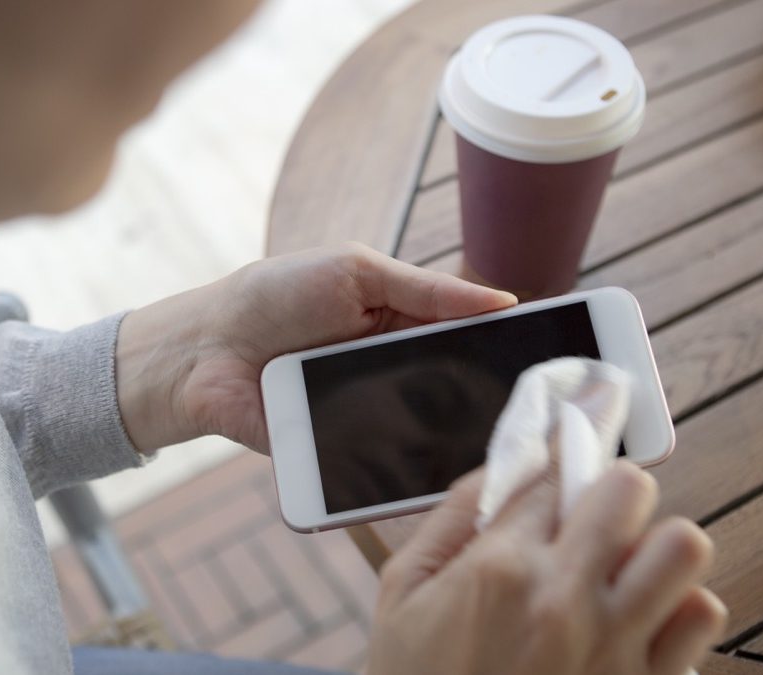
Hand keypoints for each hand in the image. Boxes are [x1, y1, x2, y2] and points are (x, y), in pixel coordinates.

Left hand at [115, 242, 516, 451]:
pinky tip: (438, 479)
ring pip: (428, 438)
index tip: (560, 359)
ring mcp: (369, 418)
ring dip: (456, 442)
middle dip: (493, 402)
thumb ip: (428, 290)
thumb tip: (505, 300)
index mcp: (403, 326)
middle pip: (457, 396)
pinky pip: (384, 473)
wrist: (202, 349)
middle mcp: (393, 375)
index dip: (510, 350)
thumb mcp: (356, 271)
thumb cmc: (274, 295)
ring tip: (500, 448)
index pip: (470, 341)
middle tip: (541, 413)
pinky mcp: (342, 458)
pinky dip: (407, 477)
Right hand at [367, 463, 726, 674]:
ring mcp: (615, 650)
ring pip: (684, 546)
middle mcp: (566, 601)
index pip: (556, 467)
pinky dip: (680, 608)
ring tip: (623, 564)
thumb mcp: (403, 592)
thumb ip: (452, 517)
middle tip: (591, 511)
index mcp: (499, 569)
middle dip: (611, 489)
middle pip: (631, 489)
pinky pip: (704, 616)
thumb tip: (506, 463)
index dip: (566, 443)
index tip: (579, 423)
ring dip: (654, 546)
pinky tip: (641, 618)